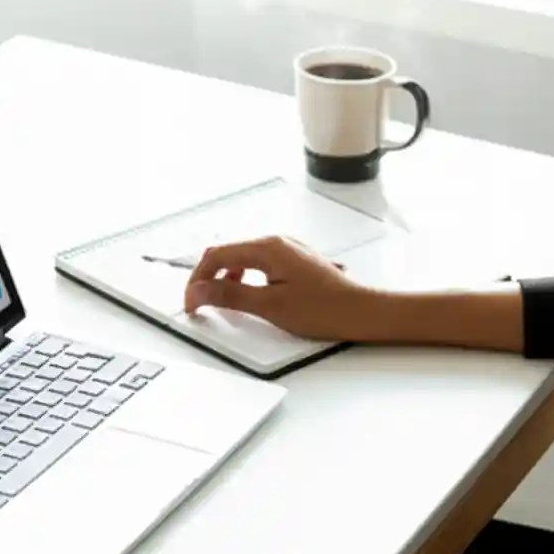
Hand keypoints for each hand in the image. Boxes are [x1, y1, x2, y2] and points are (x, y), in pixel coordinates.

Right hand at [183, 235, 381, 341]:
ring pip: (241, 257)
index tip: (191, 304)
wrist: (361, 311)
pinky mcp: (294, 261)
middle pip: (227, 252)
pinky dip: (242, 276)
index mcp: (267, 248)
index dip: (198, 279)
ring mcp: (286, 250)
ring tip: (219, 300)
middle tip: (199, 303)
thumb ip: (230, 295)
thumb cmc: (323, 309)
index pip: (217, 255)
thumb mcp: (269, 305)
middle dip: (207, 276)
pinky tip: (246, 294)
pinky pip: (257, 262)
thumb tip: (199, 290)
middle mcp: (276, 242)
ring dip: (224, 276)